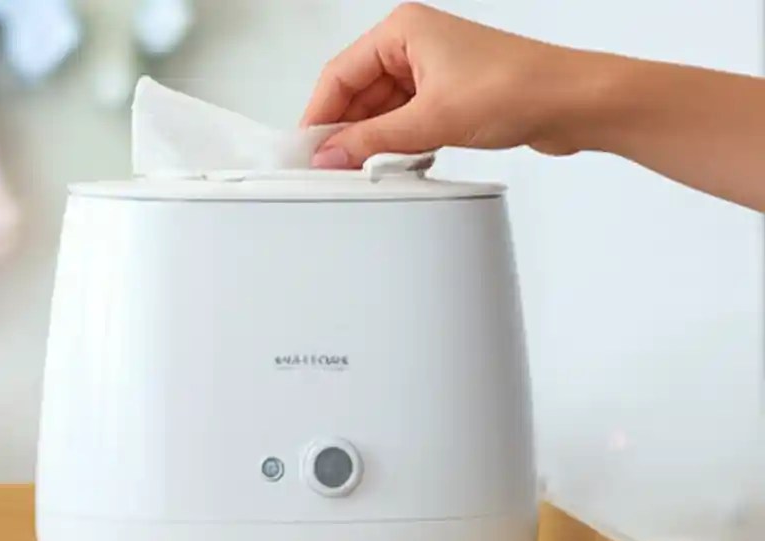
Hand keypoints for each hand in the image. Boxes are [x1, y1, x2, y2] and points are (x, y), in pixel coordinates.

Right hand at [302, 3, 594, 167]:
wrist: (575, 103)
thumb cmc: (521, 86)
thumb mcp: (432, 120)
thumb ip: (373, 141)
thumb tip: (332, 154)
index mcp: (404, 30)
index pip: (339, 75)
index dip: (319, 116)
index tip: (306, 151)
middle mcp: (415, 45)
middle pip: (356, 94)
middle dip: (345, 133)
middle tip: (330, 168)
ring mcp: (432, 72)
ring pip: (380, 112)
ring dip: (372, 142)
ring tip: (365, 169)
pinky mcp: (448, 97)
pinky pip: (404, 122)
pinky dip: (395, 145)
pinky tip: (396, 163)